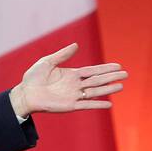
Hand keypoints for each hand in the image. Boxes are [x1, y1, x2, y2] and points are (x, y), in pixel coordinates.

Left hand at [10, 42, 126, 115]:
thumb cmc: (33, 78)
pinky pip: (87, 105)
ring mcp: (74, 95)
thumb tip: (76, 45)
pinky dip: (98, 104)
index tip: (118, 65)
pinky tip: (109, 104)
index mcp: (71, 74)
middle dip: (111, 77)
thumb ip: (62, 54)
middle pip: (97, 80)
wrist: (25, 94)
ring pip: (95, 91)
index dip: (105, 68)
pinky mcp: (70, 105)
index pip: (92, 70)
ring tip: (121, 86)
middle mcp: (75, 85)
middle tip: (126, 74)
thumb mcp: (47, 61)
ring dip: (108, 89)